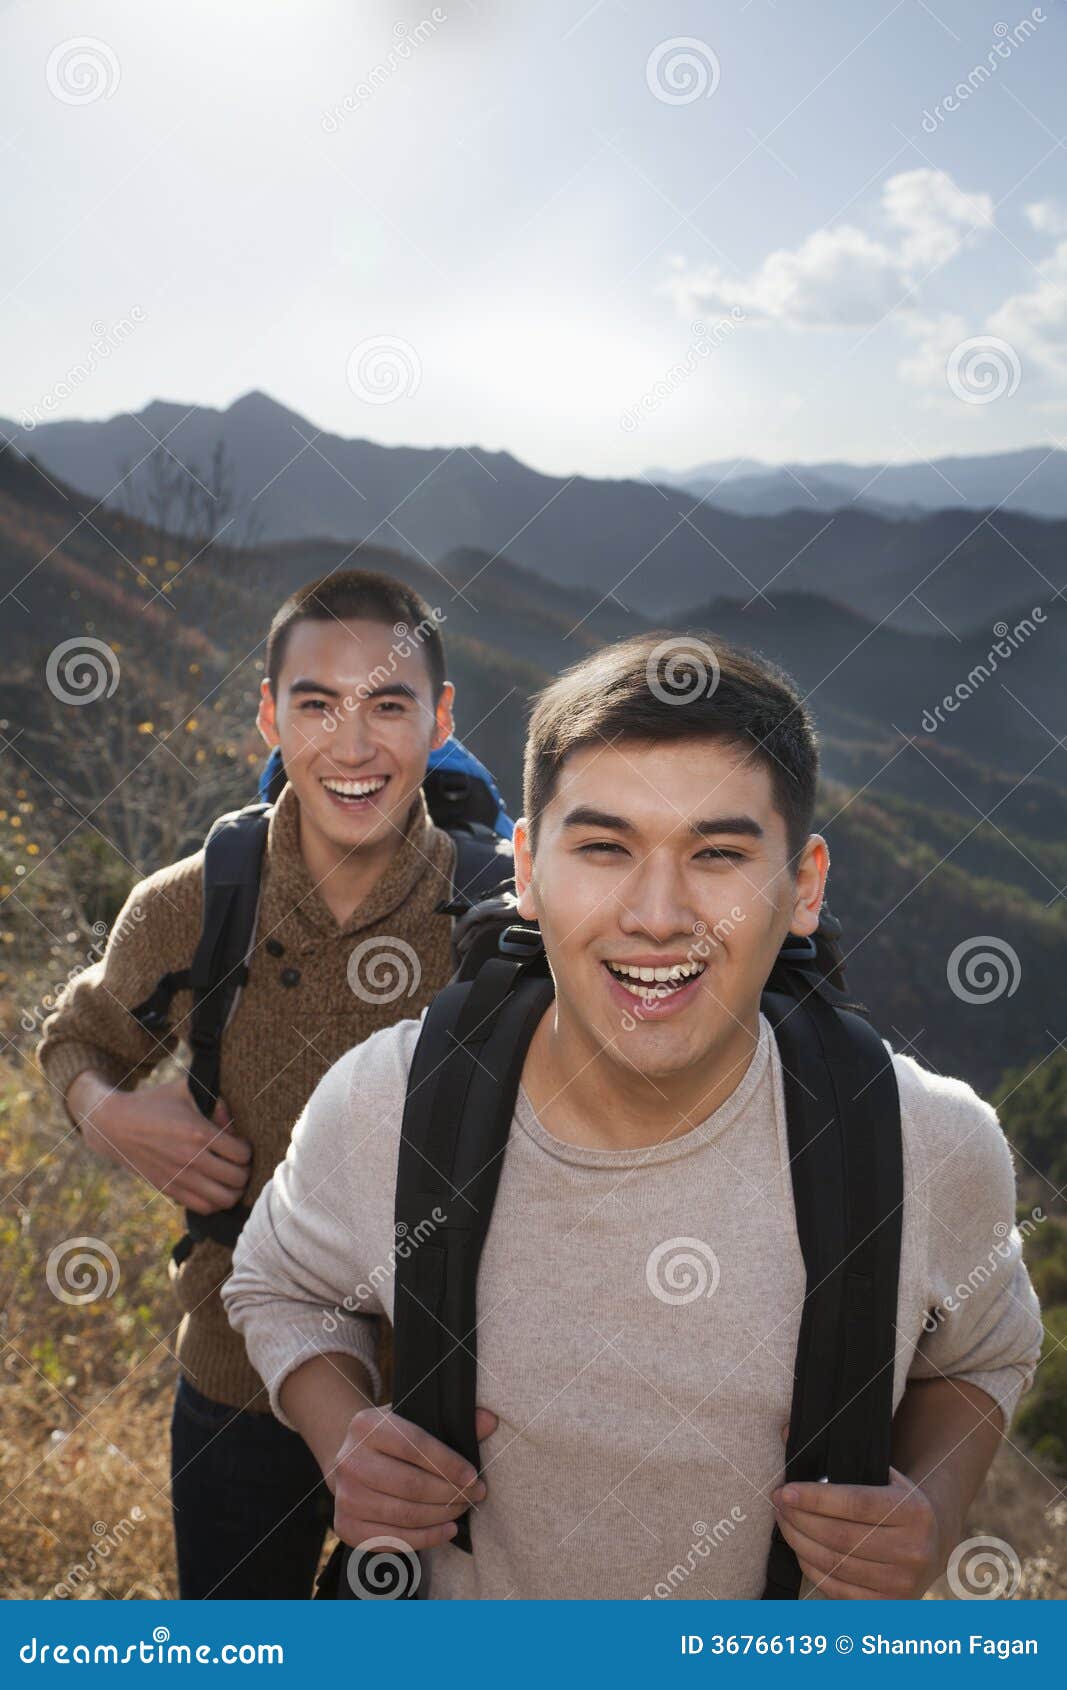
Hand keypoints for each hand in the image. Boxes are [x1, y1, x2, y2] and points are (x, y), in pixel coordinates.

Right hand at [77, 1075, 251, 1213]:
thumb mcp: (186, 1090)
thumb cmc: (154, 1103)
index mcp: (199, 1134)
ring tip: (230, 1177)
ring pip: (224, 1200)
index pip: (242, 1155)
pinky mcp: (169, 1190)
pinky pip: (204, 1208)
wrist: (115, 1125)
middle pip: (238, 1179)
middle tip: (240, 1163)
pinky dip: (216, 1202)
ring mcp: (180, 1178)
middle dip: (245, 1171)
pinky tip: (214, 1187)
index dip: (248, 1150)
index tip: (241, 1144)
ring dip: (234, 1190)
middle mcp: (191, 1159)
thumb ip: (216, 1101)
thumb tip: (232, 1121)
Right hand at [331, 1405, 497, 1552]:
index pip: (414, 1445)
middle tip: (475, 1494)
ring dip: (441, 1515)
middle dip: (450, 1492)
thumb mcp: (413, 1420)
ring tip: (462, 1508)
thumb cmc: (391, 1440)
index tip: (473, 1476)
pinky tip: (447, 1530)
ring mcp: (345, 1496)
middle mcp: (349, 1460)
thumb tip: (490, 1420)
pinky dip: (425, 1538)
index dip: (448, 1464)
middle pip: (410, 1484)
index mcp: (366, 1425)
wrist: (351, 1461)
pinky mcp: (346, 1526)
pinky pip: (392, 1539)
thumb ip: (451, 1420)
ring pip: (404, 1513)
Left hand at [771, 1465, 940, 1598]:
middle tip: (777, 1504)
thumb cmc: (895, 1501)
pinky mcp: (888, 1606)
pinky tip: (800, 1550)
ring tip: (783, 1523)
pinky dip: (813, 1569)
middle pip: (841, 1536)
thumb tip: (787, 1431)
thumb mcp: (882, 1475)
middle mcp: (913, 1549)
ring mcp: (901, 1582)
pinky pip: (839, 1590)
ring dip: (800, 1543)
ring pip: (836, 1564)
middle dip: (800, 1520)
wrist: (931, 1543)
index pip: (856, 1503)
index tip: (785, 1491)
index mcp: (913, 1511)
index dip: (816, 1498)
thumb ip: (841, 1456)